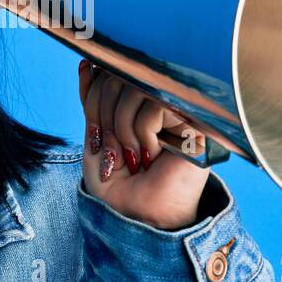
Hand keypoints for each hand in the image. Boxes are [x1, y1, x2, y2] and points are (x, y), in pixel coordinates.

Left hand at [78, 59, 210, 229]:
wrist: (141, 218)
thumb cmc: (121, 186)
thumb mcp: (95, 139)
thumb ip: (92, 102)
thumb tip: (87, 63)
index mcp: (138, 101)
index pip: (109, 72)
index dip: (94, 100)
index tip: (99, 135)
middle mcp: (160, 98)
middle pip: (118, 75)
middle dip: (105, 117)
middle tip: (116, 151)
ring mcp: (178, 107)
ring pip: (134, 88)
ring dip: (122, 129)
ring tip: (136, 155)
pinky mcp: (194, 119)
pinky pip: (154, 105)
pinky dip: (143, 133)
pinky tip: (156, 154)